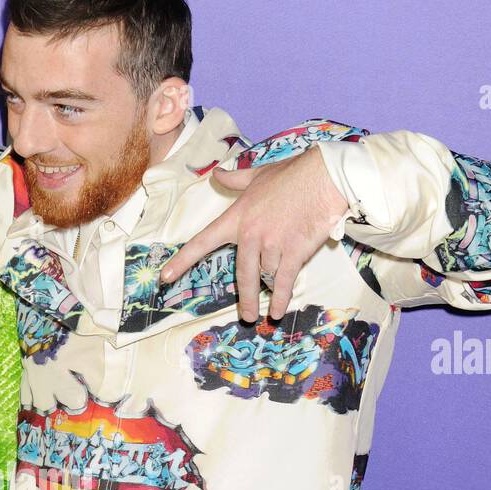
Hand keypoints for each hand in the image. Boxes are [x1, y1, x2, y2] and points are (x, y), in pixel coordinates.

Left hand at [158, 144, 349, 323]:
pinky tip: (279, 311)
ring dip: (271, 289)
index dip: (183, 260)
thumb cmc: (293, 174)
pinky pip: (284, 281)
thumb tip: (217, 173)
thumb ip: (235, 179)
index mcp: (237, 217)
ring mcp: (272, 244)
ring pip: (267, 275)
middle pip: (242, 274)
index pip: (203, 241)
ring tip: (270, 310)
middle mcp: (250, 234)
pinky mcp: (294, 251)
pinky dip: (282, 298)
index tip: (165, 277)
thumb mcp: (258, 174)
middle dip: (246, 299)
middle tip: (246, 316)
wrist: (325, 177)